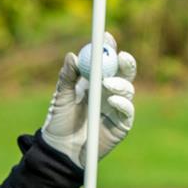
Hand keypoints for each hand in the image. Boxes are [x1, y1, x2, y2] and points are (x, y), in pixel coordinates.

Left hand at [38, 33, 136, 167]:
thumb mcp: (61, 97)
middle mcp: (109, 92)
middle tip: (120, 55)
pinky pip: (127, 110)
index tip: (106, 37)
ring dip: (120, 83)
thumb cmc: (59, 122)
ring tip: (106, 84)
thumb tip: (72, 56)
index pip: (106, 61)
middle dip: (125, 62)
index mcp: (94, 82)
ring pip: (128, 89)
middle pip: (124, 72)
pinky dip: (122, 103)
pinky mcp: (121, 125)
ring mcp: (116, 108)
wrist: (60, 150)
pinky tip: (112, 99)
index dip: (108, 48)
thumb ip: (67, 78)